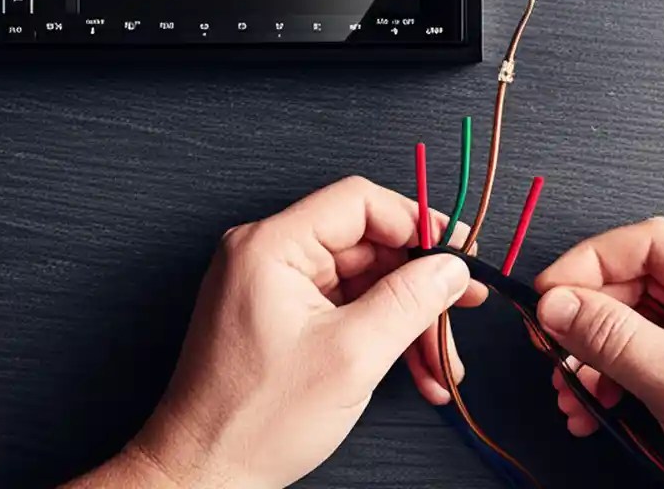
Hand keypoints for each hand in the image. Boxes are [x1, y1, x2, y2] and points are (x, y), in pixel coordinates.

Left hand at [66, 176, 484, 488]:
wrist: (204, 474)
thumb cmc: (253, 422)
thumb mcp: (352, 355)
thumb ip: (410, 300)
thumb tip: (451, 267)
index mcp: (272, 247)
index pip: (359, 202)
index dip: (416, 222)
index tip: (457, 251)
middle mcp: (268, 256)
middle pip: (368, 246)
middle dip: (419, 288)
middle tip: (458, 314)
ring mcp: (274, 287)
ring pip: (364, 282)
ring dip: (407, 321)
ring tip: (438, 366)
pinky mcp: (282, 317)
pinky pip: (347, 308)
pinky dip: (382, 336)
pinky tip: (414, 371)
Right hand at [534, 218, 663, 488]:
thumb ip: (619, 339)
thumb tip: (562, 303)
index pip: (653, 243)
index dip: (593, 262)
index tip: (549, 293)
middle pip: (640, 285)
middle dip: (589, 318)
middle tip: (552, 347)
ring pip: (638, 328)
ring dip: (595, 358)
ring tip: (573, 392)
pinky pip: (649, 366)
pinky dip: (614, 384)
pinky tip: (595, 409)